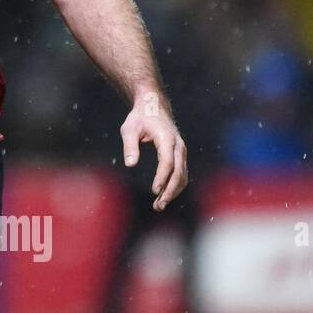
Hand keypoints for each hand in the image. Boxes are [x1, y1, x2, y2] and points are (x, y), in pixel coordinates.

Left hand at [120, 90, 187, 211]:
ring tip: (160, 205)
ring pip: (183, 175)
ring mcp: (181, 151)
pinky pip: (181, 173)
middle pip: (179, 172)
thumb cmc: (140, 118)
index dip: (162, 177)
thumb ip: (130, 146)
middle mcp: (178, 146)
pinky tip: (164, 195)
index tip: (155, 191)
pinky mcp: (180, 155)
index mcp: (166, 139)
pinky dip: (175, 186)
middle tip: (158, 205)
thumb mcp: (129, 128)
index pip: (167, 162)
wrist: (153, 106)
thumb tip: (130, 164)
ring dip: (173, 191)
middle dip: (170, 190)